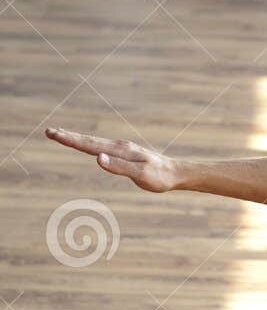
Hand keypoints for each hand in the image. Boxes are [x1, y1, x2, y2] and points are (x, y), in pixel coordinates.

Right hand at [45, 127, 178, 192]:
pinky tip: (86, 146)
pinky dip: (88, 144)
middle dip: (68, 136)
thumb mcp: (140, 175)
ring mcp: (121, 149)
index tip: (54, 134)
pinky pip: (101, 147)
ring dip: (76, 139)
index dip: (71, 140)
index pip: (90, 145)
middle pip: (88, 141)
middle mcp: (118, 146)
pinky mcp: (124, 153)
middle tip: (49, 132)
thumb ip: (119, 167)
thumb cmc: (159, 177)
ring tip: (60, 135)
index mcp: (119, 150)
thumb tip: (97, 158)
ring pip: (94, 142)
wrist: (175, 173)